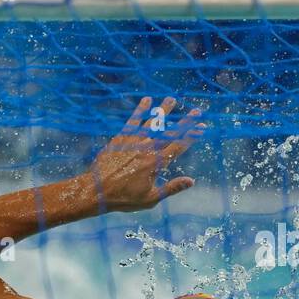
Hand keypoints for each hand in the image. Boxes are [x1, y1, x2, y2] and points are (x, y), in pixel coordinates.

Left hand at [83, 96, 203, 212]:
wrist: (96, 191)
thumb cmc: (124, 199)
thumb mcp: (151, 199)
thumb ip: (172, 188)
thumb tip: (192, 181)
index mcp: (156, 164)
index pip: (178, 146)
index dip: (192, 136)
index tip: (202, 126)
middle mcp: (146, 150)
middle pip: (169, 133)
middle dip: (185, 122)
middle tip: (197, 111)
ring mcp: (133, 143)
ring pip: (151, 123)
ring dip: (163, 111)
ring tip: (172, 99)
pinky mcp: (120, 139)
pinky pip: (132, 122)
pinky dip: (140, 111)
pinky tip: (146, 101)